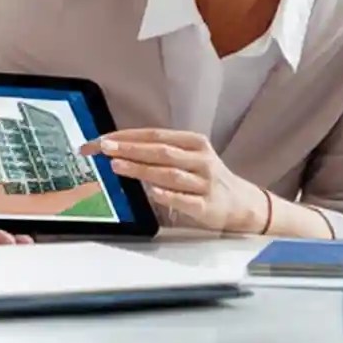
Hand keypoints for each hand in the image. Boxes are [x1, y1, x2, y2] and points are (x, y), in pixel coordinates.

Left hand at [79, 129, 266, 231]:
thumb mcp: (187, 158)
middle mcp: (200, 159)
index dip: (125, 136)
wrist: (242, 203)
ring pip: (169, 173)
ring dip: (141, 169)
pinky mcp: (208, 206)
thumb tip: (117, 149)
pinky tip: (153, 191)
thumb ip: (158, 154)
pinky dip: (168, 195)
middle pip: (160, 151)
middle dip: (129, 149)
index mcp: (193, 142)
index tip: (100, 140)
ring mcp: (205, 183)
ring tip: (116, 166)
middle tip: (103, 148)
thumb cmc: (205, 178)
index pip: (154, 135)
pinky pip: (185, 200)